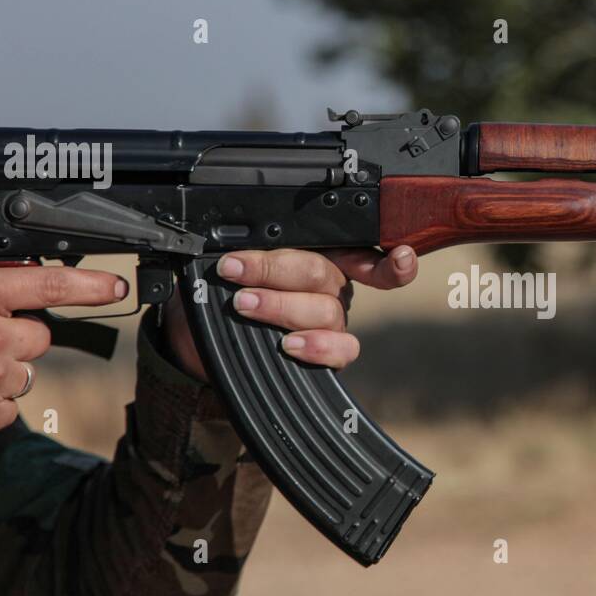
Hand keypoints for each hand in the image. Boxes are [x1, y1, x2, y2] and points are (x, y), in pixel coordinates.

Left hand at [161, 246, 418, 379]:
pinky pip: (342, 350)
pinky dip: (317, 347)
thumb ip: (239, 246)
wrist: (195, 336)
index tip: (399, 256)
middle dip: (276, 270)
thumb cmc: (214, 290)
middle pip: (325, 274)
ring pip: (327, 310)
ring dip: (283, 306)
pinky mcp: (327, 354)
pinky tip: (289, 345)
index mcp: (317, 252)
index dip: (385, 257)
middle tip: (235, 271)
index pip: (360, 247)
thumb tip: (231, 242)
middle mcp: (332, 286)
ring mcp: (331, 320)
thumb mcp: (220, 258)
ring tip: (245, 306)